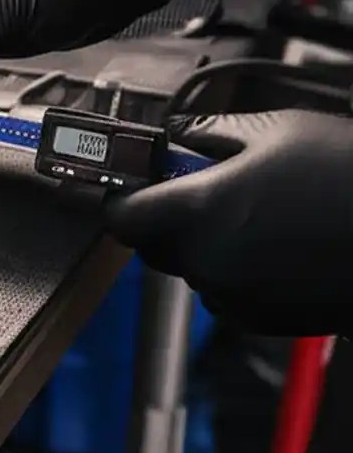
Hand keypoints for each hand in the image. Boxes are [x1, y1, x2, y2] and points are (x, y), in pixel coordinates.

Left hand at [105, 110, 352, 336]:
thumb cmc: (349, 175)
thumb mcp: (277, 131)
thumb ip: (209, 133)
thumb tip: (174, 136)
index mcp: (199, 214)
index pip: (122, 218)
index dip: (125, 198)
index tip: (138, 183)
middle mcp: (207, 263)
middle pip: (152, 247)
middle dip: (166, 218)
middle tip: (206, 187)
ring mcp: (236, 298)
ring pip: (192, 269)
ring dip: (205, 245)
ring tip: (260, 213)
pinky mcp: (264, 321)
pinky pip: (226, 293)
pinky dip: (236, 270)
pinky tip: (280, 244)